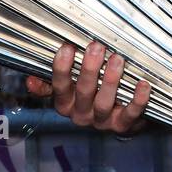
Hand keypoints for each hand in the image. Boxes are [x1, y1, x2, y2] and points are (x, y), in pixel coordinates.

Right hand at [25, 41, 150, 135]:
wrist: (117, 119)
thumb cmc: (91, 96)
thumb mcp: (67, 91)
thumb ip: (50, 84)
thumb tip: (29, 80)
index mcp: (65, 104)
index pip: (59, 86)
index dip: (62, 68)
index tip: (67, 48)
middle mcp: (81, 115)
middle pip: (83, 92)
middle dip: (90, 68)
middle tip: (96, 46)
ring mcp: (102, 121)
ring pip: (105, 103)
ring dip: (111, 80)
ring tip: (117, 59)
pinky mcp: (122, 125)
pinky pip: (130, 113)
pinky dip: (137, 100)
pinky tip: (143, 84)